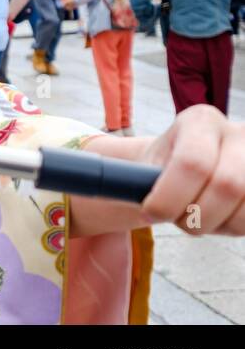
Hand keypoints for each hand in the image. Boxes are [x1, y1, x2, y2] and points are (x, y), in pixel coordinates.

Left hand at [138, 104, 244, 234]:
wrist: (180, 171)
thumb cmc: (159, 169)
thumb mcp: (141, 166)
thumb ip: (132, 177)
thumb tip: (115, 186)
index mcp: (200, 121)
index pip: (193, 163)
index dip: (170, 197)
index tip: (151, 211)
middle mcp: (238, 132)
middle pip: (227, 186)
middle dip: (195, 216)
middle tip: (176, 220)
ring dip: (214, 225)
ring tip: (195, 217)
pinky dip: (231, 228)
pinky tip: (217, 218)